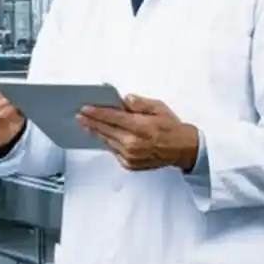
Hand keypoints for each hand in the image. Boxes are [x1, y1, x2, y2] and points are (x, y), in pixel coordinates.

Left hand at [77, 94, 198, 171]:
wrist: (183, 150)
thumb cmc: (172, 128)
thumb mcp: (159, 108)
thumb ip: (140, 103)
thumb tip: (125, 99)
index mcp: (140, 127)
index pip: (112, 118)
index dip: (96, 113)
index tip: (85, 109)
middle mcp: (132, 143)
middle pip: (105, 130)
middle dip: (91, 122)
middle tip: (79, 116)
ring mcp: (130, 156)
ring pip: (108, 142)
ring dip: (96, 133)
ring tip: (87, 125)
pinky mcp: (130, 164)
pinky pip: (114, 151)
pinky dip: (108, 143)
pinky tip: (103, 136)